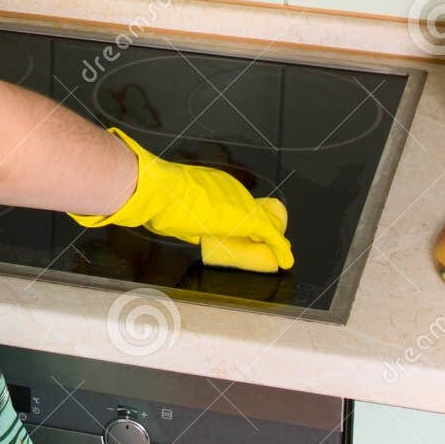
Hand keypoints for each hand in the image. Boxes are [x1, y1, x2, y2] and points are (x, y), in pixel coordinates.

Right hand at [68, 127, 293, 272]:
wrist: (159, 191)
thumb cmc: (159, 198)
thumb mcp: (175, 211)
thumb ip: (187, 220)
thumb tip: (187, 231)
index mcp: (214, 184)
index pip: (235, 205)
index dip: (243, 222)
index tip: (246, 234)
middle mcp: (231, 189)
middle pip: (253, 214)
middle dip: (260, 231)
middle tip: (267, 247)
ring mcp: (240, 202)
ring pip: (262, 224)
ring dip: (269, 241)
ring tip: (278, 254)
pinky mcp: (247, 218)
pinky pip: (270, 235)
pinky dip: (279, 248)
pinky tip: (285, 259)